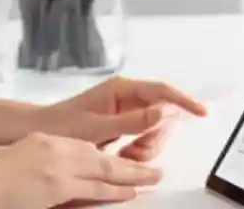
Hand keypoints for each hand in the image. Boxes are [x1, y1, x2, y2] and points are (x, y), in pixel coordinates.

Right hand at [0, 131, 161, 207]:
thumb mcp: (23, 164)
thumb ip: (47, 168)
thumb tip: (69, 185)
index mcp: (44, 141)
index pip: (84, 147)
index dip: (108, 156)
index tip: (123, 163)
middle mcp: (53, 147)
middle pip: (99, 155)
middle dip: (127, 163)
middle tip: (151, 168)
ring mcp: (56, 165)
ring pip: (103, 168)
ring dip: (130, 174)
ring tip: (151, 178)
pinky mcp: (56, 184)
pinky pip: (93, 187)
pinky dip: (115, 189)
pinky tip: (130, 191)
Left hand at [38, 76, 207, 161]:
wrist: (41, 130)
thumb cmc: (64, 125)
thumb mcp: (98, 127)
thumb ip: (132, 121)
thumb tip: (163, 110)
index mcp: (122, 89)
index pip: (161, 91)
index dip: (183, 101)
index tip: (201, 112)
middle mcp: (127, 95)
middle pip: (162, 114)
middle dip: (155, 137)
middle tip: (135, 152)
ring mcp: (125, 108)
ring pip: (155, 128)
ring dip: (147, 145)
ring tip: (126, 155)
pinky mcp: (123, 121)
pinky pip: (143, 135)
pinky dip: (139, 148)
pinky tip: (124, 154)